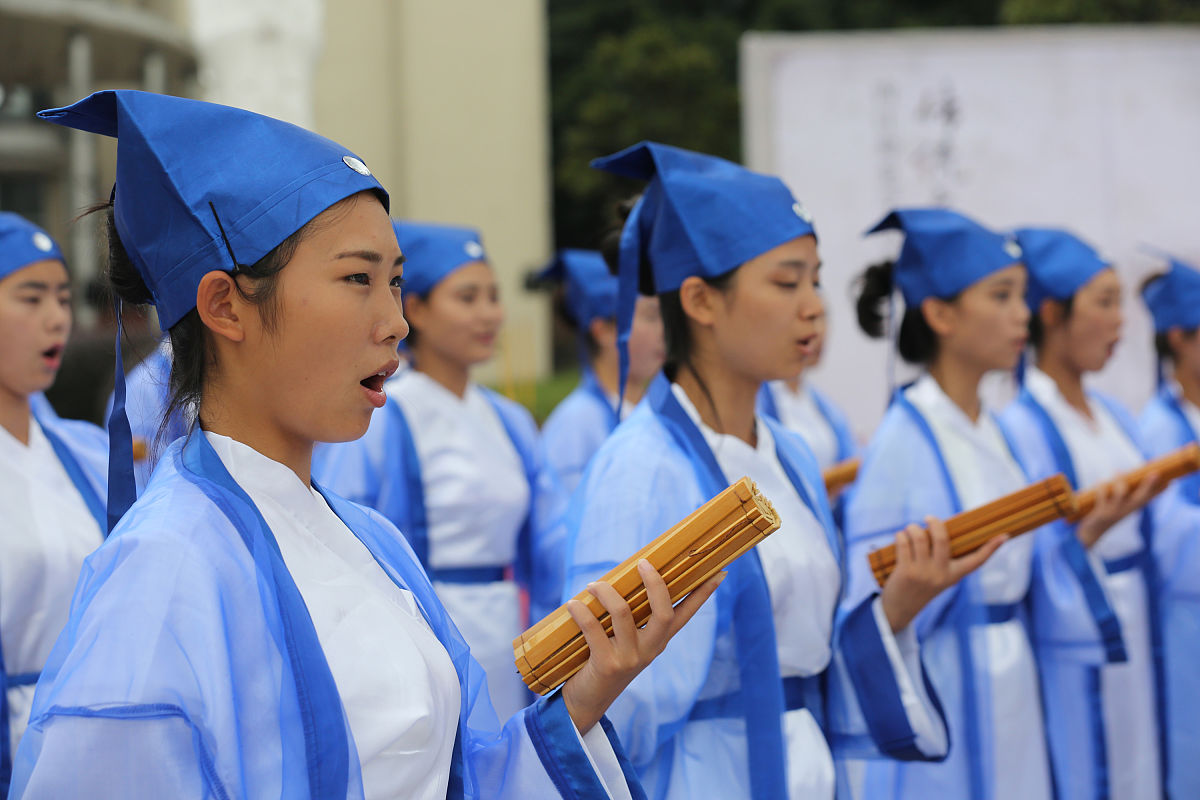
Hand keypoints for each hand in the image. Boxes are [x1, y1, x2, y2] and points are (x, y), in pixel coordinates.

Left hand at [561, 559, 722, 733]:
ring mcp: (630, 658)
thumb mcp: (624, 639)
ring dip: (605, 592)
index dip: (703, 594)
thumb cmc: (602, 659)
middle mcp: (650, 649)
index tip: (719, 572)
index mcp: (658, 641)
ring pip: (623, 613)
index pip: (686, 614)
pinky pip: (593, 628)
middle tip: (643, 563)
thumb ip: (629, 615)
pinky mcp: (606, 664)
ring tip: (593, 585)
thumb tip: (618, 576)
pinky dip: (581, 611)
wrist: (585, 702)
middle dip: (655, 584)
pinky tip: (573, 604)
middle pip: (664, 613)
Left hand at [880, 517, 1006, 632]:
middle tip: (929, 518)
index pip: (976, 560)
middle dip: (935, 522)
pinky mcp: (905, 571)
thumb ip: (943, 559)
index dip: (991, 548)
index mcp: (954, 576)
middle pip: (941, 538)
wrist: (901, 609)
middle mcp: (940, 574)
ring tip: (911, 529)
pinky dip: (901, 535)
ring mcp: (922, 573)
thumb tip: (941, 529)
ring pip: (919, 537)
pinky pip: (903, 543)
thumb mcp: (938, 577)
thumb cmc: (921, 587)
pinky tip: (901, 537)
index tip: (1004, 536)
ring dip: (913, 528)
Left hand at [1075, 472, 1161, 547]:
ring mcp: (1115, 512)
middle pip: (1141, 497)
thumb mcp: (1117, 504)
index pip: (1149, 498)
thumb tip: (1122, 472)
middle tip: (1155, 474)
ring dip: (1119, 481)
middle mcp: (1126, 511)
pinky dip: (1101, 487)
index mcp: (1132, 508)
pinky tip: (1100, 481)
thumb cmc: (1105, 514)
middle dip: (1148, 486)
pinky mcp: (1102, 513)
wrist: (1091, 533)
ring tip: (1118, 471)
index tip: (1170, 482)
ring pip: (1121, 494)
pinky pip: (1102, 496)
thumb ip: (1122, 491)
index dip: (1159, 491)